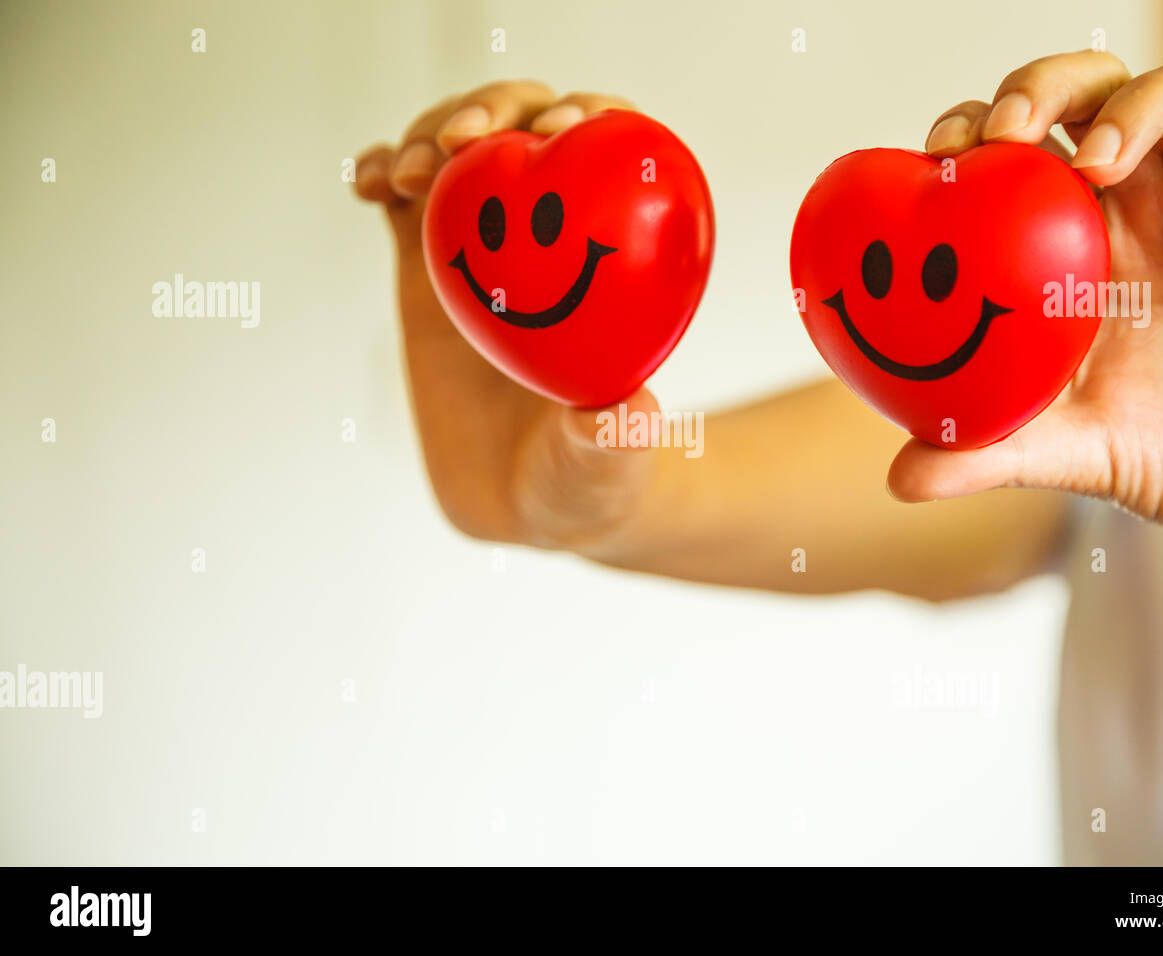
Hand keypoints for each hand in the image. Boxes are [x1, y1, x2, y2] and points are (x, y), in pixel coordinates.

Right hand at [353, 81, 659, 550]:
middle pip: (527, 128)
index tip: (559, 130)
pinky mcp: (427, 264)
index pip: (615, 152)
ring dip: (432, 133)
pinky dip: (383, 169)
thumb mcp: (607, 463)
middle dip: (496, 108)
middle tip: (464, 143)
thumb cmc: (588, 475)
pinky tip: (370, 181)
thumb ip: (614, 440)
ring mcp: (486, 243)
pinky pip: (402, 199)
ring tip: (410, 174)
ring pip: (459, 149)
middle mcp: (549, 233)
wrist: (530, 498)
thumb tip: (629, 411)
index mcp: (612, 253)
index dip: (592, 116)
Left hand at [890, 52, 1162, 551]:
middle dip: (1043, 89)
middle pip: (1091, 98)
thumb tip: (902, 477)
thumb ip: (999, 452)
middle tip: (1005, 133)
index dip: (976, 131)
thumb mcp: (1088, 453)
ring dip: (1137, 107)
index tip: (940, 155)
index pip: (1019, 153)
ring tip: (1098, 163)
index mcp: (1082, 248)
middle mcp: (1150, 209)